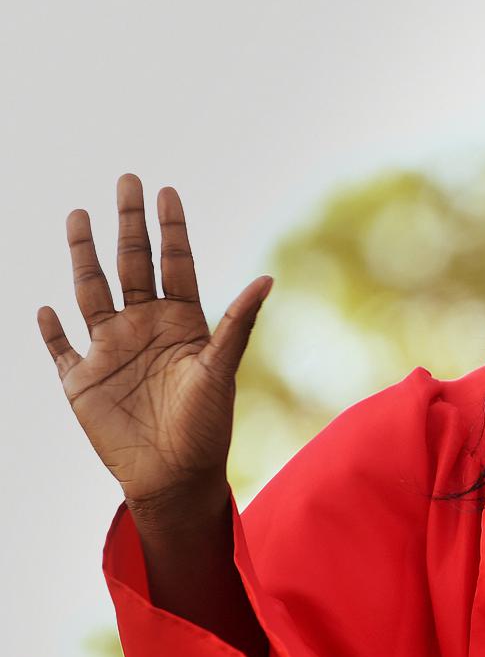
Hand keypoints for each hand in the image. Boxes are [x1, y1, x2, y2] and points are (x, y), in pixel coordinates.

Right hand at [37, 173, 271, 523]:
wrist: (175, 476)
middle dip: (129, 224)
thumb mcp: (221, 371)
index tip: (166, 191)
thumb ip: (236, 324)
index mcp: (181, 323)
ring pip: (91, 292)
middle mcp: (144, 328)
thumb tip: (266, 279)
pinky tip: (45, 307)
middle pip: (133, 264)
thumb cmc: (207, 426)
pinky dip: (50, 330)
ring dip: (83, 256)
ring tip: (78, 215)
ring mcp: (110, 350)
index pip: (175, 264)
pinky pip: (60, 349)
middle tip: (127, 180)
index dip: (171, 229)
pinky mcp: (81, 380)